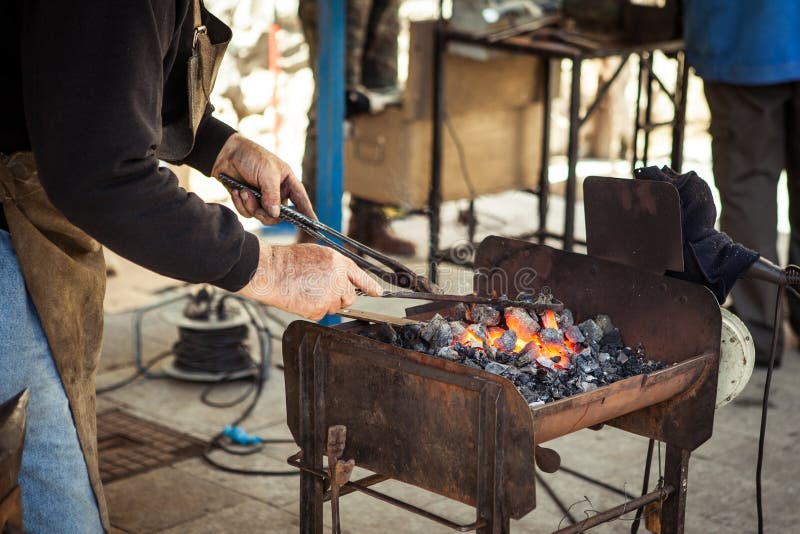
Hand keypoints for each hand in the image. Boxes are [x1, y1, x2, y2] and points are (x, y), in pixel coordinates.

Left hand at [211, 134, 315, 224]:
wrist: (225, 154)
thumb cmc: (251, 157)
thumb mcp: (267, 173)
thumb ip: (272, 195)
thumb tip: (275, 214)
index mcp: (288, 183)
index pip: (302, 201)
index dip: (309, 214)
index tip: (315, 226)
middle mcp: (277, 193)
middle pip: (279, 216)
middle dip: (266, 213)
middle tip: (257, 206)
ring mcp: (263, 199)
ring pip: (261, 216)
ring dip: (250, 205)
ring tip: (243, 191)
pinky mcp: (248, 202)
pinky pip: (247, 213)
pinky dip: (240, 203)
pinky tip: (236, 191)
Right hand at [237, 243, 383, 320]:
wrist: (271, 271)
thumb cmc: (288, 261)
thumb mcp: (317, 254)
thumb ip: (334, 266)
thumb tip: (343, 280)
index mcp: (338, 262)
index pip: (360, 276)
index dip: (370, 286)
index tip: (377, 293)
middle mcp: (338, 278)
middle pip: (349, 298)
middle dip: (339, 298)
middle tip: (321, 292)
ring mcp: (330, 294)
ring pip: (334, 307)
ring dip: (323, 304)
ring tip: (306, 291)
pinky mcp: (320, 308)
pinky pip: (321, 314)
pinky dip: (312, 310)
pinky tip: (302, 298)